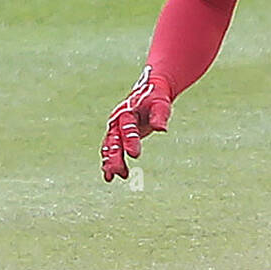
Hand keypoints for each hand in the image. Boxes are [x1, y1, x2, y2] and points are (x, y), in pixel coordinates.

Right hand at [101, 66, 172, 181]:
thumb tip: (161, 129)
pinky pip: (110, 150)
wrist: (148, 92)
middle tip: (117, 171)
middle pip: (113, 140)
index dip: (131, 141)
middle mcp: (117, 121)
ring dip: (110, 162)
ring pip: (109, 147)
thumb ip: (160, 116)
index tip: (135, 155)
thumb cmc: (155, 99)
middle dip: (114, 156)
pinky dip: (109, 162)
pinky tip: (110, 176)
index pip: (128, 128)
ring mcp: (115, 129)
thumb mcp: (160, 105)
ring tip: (111, 177)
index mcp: (128, 112)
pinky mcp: (117, 136)